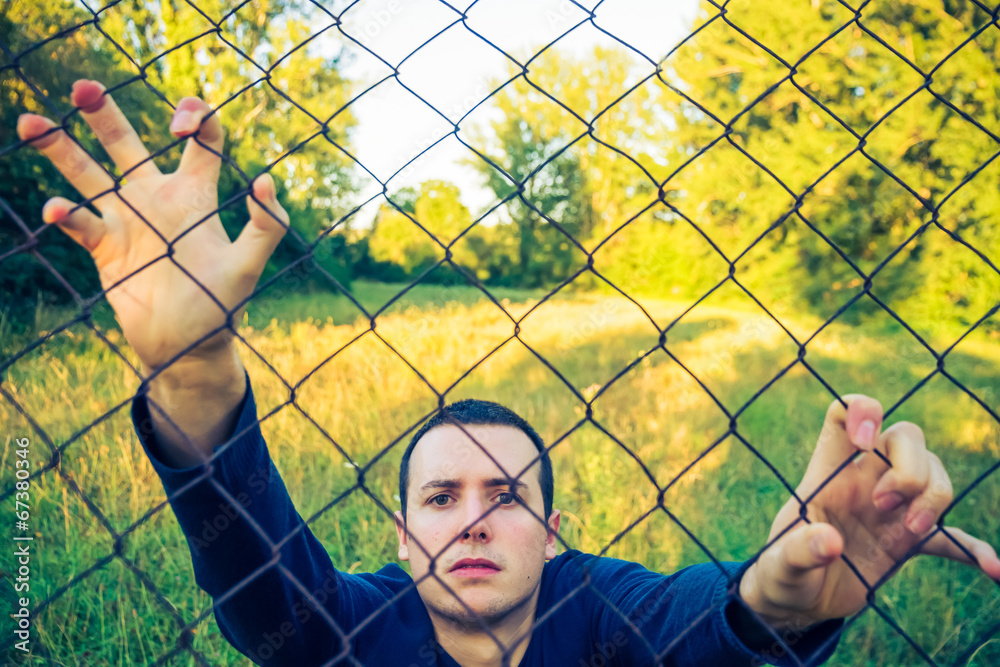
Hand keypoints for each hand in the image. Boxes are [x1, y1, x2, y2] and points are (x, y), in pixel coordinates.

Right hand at [16, 80, 288, 370]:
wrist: (187, 345)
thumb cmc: (223, 303)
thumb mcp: (249, 264)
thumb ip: (266, 226)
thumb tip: (265, 181)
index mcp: (197, 194)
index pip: (201, 140)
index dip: (196, 117)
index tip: (182, 124)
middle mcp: (158, 197)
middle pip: (126, 143)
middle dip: (105, 113)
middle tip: (83, 86)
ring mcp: (127, 220)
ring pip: (88, 172)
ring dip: (60, 149)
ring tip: (30, 122)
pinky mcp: (104, 247)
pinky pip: (79, 222)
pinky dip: (65, 214)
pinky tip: (56, 208)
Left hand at [740, 395, 999, 628]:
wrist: (800, 601)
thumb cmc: (783, 571)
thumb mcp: (780, 564)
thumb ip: (798, 550)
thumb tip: (830, 543)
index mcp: (827, 472)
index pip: (842, 414)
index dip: (860, 411)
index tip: (863, 440)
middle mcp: (863, 480)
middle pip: (907, 437)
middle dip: (910, 467)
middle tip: (885, 505)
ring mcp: (891, 508)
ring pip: (934, 473)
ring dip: (934, 498)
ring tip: (910, 534)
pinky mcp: (908, 542)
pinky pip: (951, 535)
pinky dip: (972, 549)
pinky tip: (992, 569)